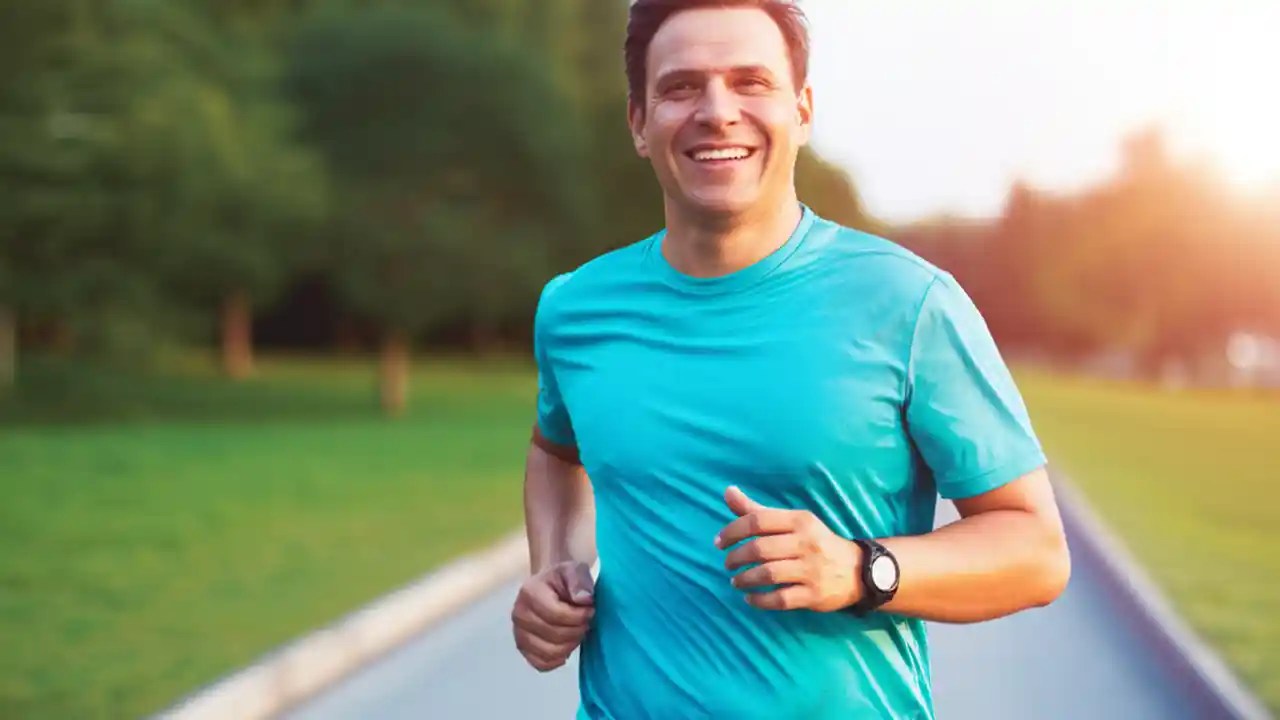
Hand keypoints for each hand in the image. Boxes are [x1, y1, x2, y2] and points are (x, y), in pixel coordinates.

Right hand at [511, 561, 594, 671]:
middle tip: (586, 622)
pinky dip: (557, 659)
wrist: (550, 586)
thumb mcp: (574, 571)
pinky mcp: (523, 648)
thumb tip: (584, 599)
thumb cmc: (563, 579)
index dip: (579, 616)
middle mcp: (519, 614)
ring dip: (570, 645)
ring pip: (549, 652)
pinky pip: (541, 664)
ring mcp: (518, 633)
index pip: (557, 614)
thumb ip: (579, 582)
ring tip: (577, 632)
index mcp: (530, 592)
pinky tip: (566, 647)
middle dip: (577, 630)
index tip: (590, 609)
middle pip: (554, 635)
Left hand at [715, 486, 862, 611]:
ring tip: (735, 581)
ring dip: (745, 579)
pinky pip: (780, 599)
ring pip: (767, 574)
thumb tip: (728, 491)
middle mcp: (806, 543)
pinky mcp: (814, 595)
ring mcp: (811, 570)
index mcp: (800, 521)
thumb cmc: (816, 542)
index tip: (719, 542)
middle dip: (736, 558)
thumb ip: (758, 510)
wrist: (859, 571)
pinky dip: (759, 600)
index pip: (757, 521)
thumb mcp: (793, 522)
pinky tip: (750, 598)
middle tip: (727, 564)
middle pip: (759, 549)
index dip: (732, 531)